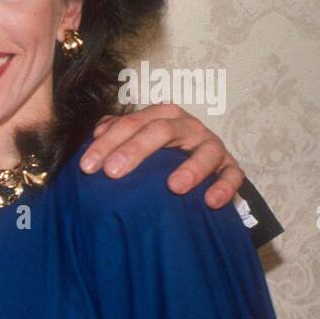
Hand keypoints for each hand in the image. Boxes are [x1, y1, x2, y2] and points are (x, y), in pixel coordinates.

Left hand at [80, 103, 243, 208]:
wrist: (198, 166)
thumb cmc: (159, 154)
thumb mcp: (137, 139)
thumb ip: (115, 133)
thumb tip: (97, 134)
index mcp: (161, 116)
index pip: (130, 124)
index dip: (107, 144)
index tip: (87, 167)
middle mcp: (187, 126)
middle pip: (161, 130)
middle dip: (135, 150)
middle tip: (112, 172)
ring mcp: (211, 145)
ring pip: (205, 152)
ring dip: (191, 169)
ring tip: (174, 187)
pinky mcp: (230, 167)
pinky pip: (232, 175)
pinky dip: (224, 187)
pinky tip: (209, 202)